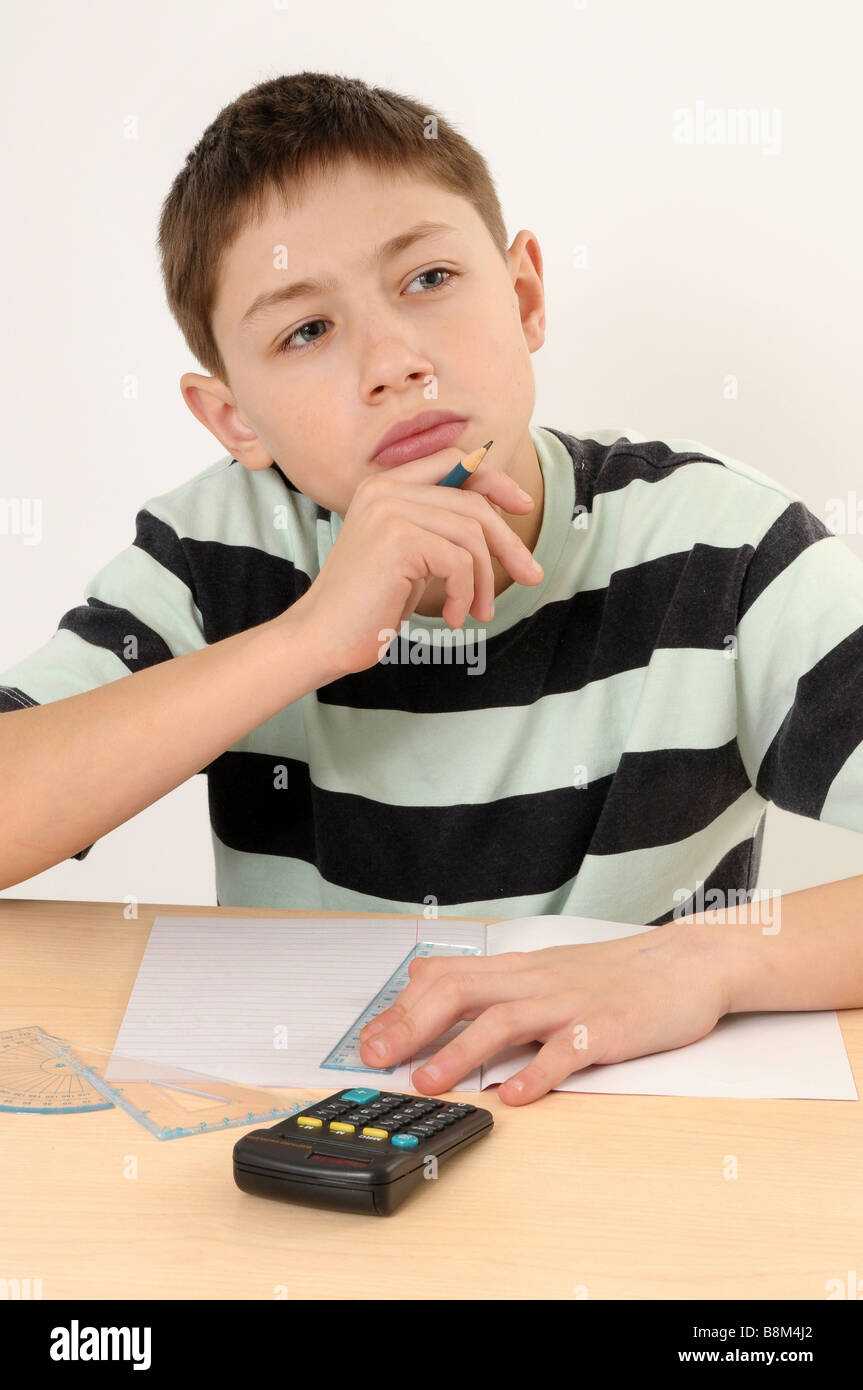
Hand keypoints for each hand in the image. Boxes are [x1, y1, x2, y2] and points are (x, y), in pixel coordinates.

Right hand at [289, 444, 542, 677]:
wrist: (322, 637)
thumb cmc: (367, 606)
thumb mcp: (410, 558)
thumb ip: (439, 530)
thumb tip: (497, 524)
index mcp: (384, 486)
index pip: (454, 462)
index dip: (495, 481)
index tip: (523, 506)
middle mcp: (385, 489)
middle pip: (472, 501)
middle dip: (508, 542)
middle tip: (531, 575)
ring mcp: (389, 510)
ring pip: (471, 534)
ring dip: (484, 580)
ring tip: (478, 611)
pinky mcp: (397, 538)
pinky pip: (459, 562)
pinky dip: (464, 594)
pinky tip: (453, 616)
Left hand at [357, 925, 731, 1103]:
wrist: (687, 963)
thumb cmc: (616, 974)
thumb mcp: (547, 968)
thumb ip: (494, 981)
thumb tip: (431, 982)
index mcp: (520, 970)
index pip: (447, 977)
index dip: (402, 1007)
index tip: (369, 1039)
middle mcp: (537, 982)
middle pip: (462, 992)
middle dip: (412, 1024)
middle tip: (376, 1058)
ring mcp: (571, 1005)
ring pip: (504, 1020)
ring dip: (460, 1051)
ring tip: (429, 1082)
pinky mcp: (607, 1030)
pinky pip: (567, 1052)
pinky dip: (536, 1074)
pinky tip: (513, 1096)